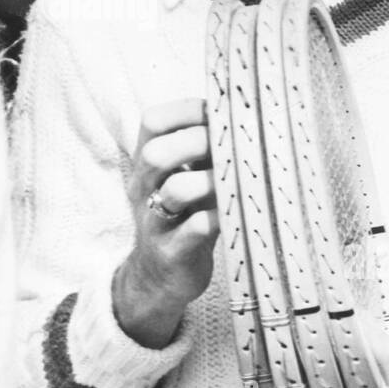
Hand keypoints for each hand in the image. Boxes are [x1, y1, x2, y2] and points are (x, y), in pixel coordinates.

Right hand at [113, 98, 218, 348]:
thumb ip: (203, 150)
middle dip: (197, 141)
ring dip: (211, 180)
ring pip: (176, 190)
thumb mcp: (183, 178)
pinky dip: (219, 216)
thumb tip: (244, 116)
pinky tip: (238, 210)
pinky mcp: (172, 252)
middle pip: (156, 153)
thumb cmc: (182, 218)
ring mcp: (155, 222)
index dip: (186, 110)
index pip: (152, 122)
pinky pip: (195, 229)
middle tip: (231, 145)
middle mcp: (144, 189)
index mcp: (146, 164)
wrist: (157, 277)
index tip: (220, 111)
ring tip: (236, 180)